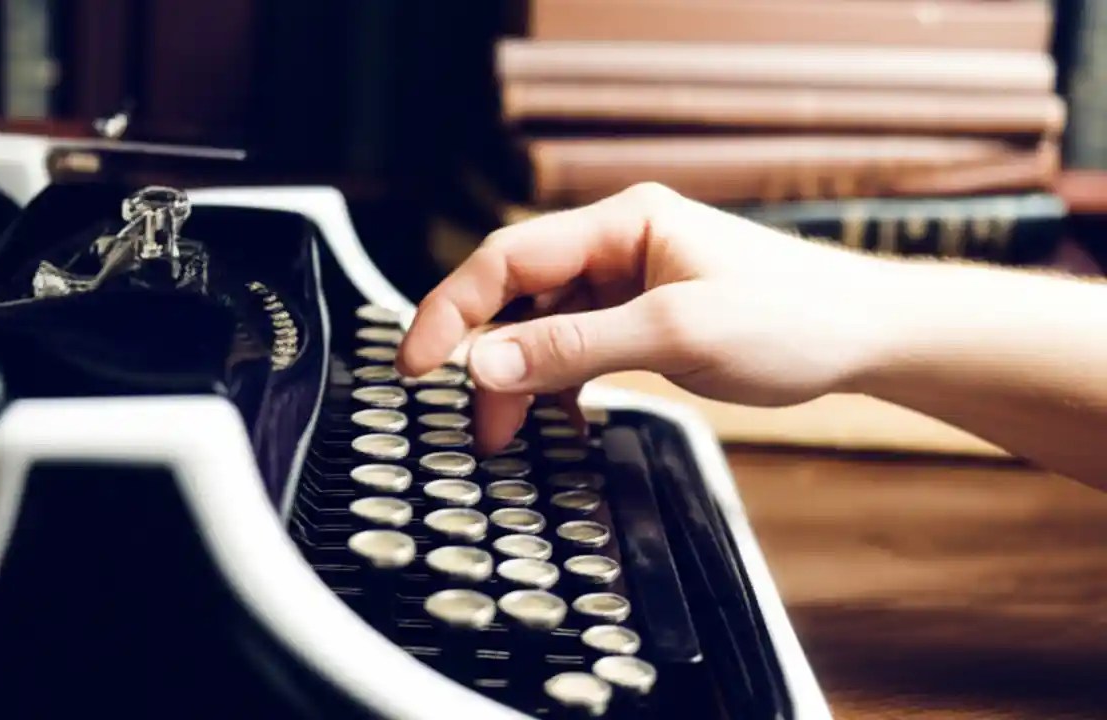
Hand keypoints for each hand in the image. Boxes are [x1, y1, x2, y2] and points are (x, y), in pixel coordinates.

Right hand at [396, 183, 895, 453]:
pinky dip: (557, 385)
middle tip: (469, 420)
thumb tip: (484, 360)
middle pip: (517, 295)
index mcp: (621, 223)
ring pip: (543, 328)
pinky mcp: (643, 319)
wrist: (868, 338)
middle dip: (484, 356)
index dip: (451, 309)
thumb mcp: (676, 334)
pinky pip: (577, 349)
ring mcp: (630, 283)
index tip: (415, 364)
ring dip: (518, 380)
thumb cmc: (794, 318)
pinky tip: (556, 421)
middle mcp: (618, 246)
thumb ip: (574, 348)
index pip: (507, 258)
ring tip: (505, 436)